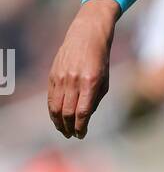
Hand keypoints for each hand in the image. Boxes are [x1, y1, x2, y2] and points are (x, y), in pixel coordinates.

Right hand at [47, 0, 118, 138]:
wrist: (86, 36)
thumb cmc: (100, 60)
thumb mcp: (104, 80)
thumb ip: (95, 100)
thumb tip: (85, 118)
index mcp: (90, 82)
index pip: (82, 112)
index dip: (81, 127)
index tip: (82, 135)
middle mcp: (74, 81)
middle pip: (68, 112)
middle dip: (70, 128)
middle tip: (73, 135)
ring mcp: (61, 77)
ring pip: (56, 107)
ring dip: (59, 122)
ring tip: (64, 130)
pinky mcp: (53, 75)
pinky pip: (50, 98)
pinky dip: (53, 111)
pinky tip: (57, 118)